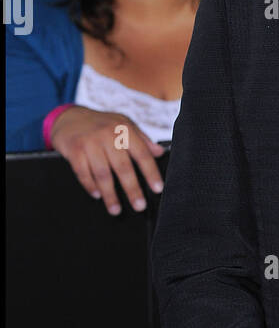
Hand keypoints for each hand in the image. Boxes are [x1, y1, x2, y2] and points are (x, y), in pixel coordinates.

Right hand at [50, 106, 164, 212]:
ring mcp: (90, 142)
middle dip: (132, 189)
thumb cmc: (101, 124)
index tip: (157, 189)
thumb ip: (142, 139)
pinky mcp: (74, 150)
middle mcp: (107, 134)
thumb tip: (159, 153)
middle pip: (123, 167)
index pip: (142, 153)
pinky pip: (83, 172)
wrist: (70, 117)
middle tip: (139, 206)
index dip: (151, 172)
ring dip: (110, 194)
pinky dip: (90, 186)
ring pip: (102, 173)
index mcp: (124, 129)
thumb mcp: (123, 124)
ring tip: (116, 210)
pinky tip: (97, 195)